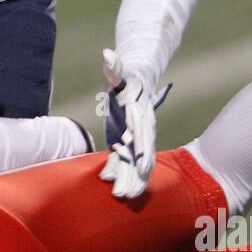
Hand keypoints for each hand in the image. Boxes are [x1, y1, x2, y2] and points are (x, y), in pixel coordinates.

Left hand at [100, 49, 170, 199]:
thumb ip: (114, 66)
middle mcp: (140, 129)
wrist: (134, 81)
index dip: (143, 151)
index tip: (142, 166)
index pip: (143, 134)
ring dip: (131, 179)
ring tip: (125, 196)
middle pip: (141, 154)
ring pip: (134, 162)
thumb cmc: (124, 77)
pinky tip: (115, 188)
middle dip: (137, 174)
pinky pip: (125, 161)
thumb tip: (108, 55)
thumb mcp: (118, 72)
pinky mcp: (125, 141)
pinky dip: (121, 173)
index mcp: (140, 113)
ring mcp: (134, 137)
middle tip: (129, 193)